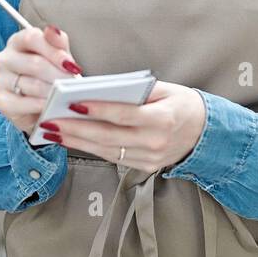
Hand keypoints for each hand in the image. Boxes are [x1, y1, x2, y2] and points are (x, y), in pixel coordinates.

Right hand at [0, 24, 82, 137]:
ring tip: (67, 96)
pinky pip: (24, 104)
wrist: (39, 106)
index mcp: (17, 42)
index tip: (70, 65)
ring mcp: (0, 81)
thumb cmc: (48, 76)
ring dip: (54, 91)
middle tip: (74, 84)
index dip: (54, 51)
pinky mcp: (2, 102)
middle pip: (35, 63)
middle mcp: (3, 59)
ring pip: (33, 85)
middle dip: (59, 75)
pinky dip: (42, 105)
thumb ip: (58, 42)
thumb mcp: (57, 56)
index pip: (32, 38)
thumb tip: (53, 31)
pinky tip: (52, 106)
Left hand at [39, 81, 206, 173]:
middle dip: (76, 129)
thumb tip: (98, 89)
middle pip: (108, 136)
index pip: (123, 114)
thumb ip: (135, 92)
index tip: (73, 102)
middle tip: (51, 120)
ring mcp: (149, 158)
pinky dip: (89, 148)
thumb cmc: (183, 104)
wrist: (206, 133)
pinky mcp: (144, 167)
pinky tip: (72, 139)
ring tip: (53, 130)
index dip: (97, 109)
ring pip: (106, 150)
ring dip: (76, 141)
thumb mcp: (165, 90)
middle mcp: (155, 142)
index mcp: (162, 119)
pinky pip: (112, 157)